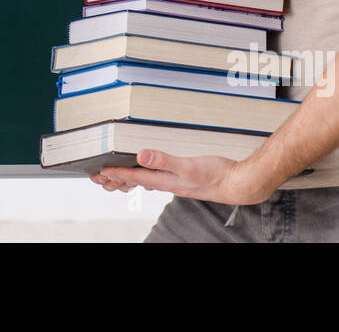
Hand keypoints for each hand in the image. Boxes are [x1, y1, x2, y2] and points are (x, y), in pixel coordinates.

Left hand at [89, 150, 272, 205]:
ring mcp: (177, 182)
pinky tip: (150, 170)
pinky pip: (160, 177)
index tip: (100, 171)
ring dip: (131, 176)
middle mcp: (169, 183)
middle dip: (118, 178)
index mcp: (166, 180)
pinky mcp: (185, 178)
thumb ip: (164, 160)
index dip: (116, 173)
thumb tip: (141, 154)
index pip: (135, 176)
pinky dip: (148, 174)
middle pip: (137, 181)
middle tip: (101, 175)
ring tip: (118, 173)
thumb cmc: (216, 175)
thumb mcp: (188, 165)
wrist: (238, 184)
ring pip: (147, 180)